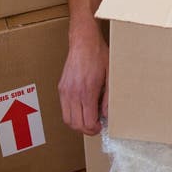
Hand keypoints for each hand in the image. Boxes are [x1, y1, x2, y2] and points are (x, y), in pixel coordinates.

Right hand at [58, 21, 108, 135]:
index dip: (94, 129)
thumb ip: (108, 98)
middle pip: (76, 124)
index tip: (101, 126)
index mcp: (87, 91)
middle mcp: (73, 93)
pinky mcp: (61, 87)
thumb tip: (106, 114)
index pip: (87, 122)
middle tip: (95, 126)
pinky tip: (81, 109)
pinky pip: (64, 108)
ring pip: (67, 119)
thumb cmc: (99, 55)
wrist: (84, 41)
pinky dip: (71, 114)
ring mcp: (65, 91)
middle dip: (86, 130)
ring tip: (88, 119)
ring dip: (77, 124)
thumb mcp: (110, 76)